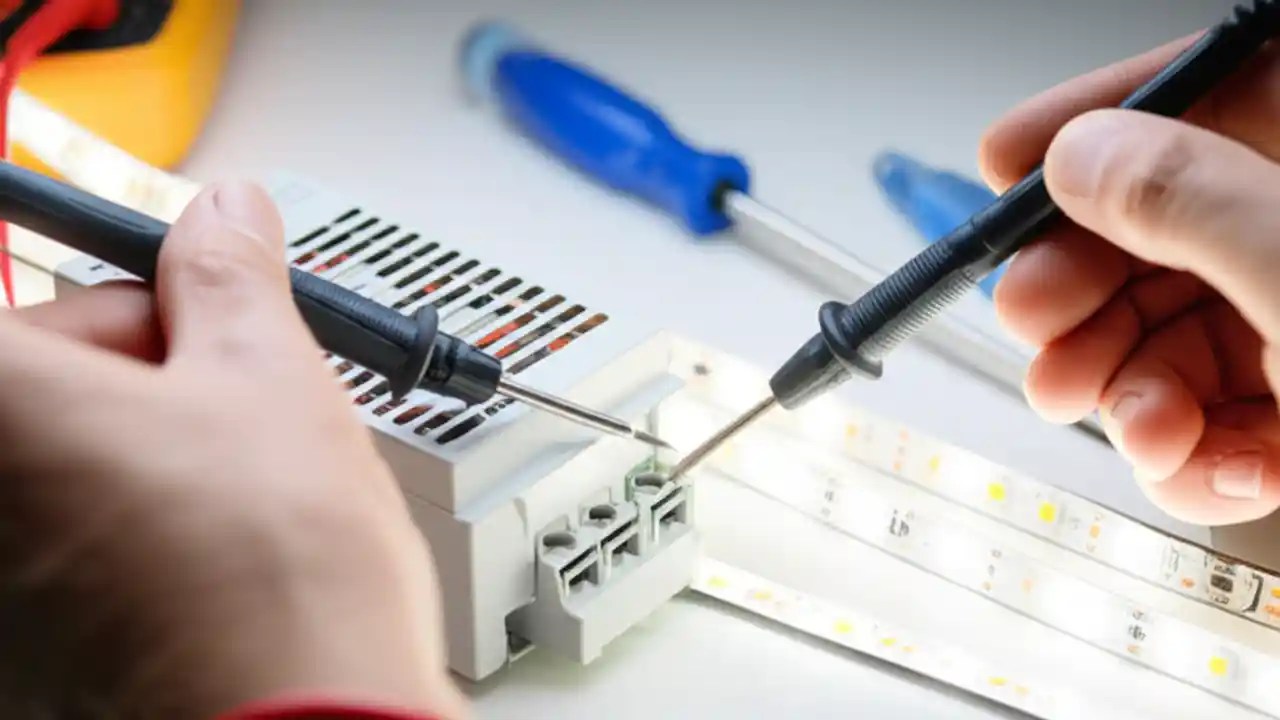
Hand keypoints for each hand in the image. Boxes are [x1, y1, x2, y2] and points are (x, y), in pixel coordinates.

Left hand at [0, 184, 467, 717]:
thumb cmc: (279, 579)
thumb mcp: (271, 376)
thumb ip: (229, 277)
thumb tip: (225, 217)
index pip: (26, 296)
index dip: (131, 297)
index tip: (187, 306)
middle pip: (40, 392)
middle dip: (141, 377)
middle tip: (234, 398)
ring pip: (63, 478)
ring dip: (144, 457)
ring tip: (241, 487)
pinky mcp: (25, 659)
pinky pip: (68, 562)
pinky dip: (131, 539)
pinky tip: (216, 557)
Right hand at [980, 35, 1279, 525]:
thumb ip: (1190, 202)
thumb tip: (1081, 157)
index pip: (1213, 89)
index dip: (1094, 115)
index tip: (1004, 157)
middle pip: (1163, 228)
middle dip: (1083, 288)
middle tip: (1031, 316)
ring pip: (1172, 330)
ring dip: (1121, 386)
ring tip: (1115, 414)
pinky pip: (1212, 414)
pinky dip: (1184, 451)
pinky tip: (1189, 460)